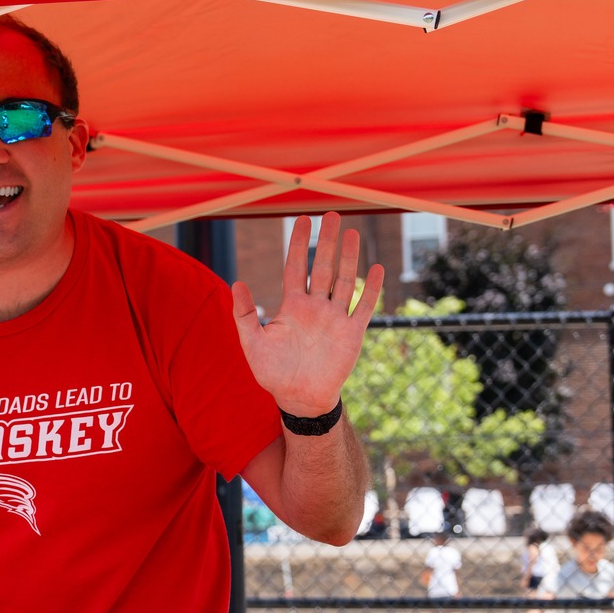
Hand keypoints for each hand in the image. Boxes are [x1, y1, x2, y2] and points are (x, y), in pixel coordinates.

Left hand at [232, 211, 384, 417]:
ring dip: (349, 257)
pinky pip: (363, 307)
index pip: (296, 267)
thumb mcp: (253, 344)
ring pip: (344, 281)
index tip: (302, 219)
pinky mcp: (351, 333)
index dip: (298, 243)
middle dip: (326, 241)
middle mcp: (315, 307)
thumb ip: (244, 315)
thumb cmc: (273, 373)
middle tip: (331, 214)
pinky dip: (370, 289)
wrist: (299, 398)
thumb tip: (237, 282)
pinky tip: (376, 268)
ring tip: (351, 232)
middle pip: (323, 267)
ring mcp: (334, 318)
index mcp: (292, 306)